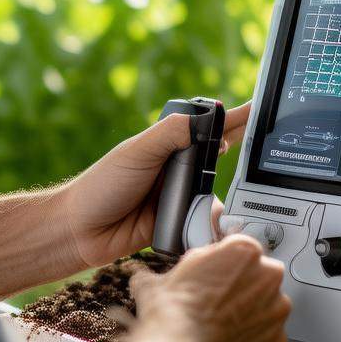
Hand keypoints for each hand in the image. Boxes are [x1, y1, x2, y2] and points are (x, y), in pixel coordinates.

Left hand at [59, 102, 250, 267]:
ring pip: (215, 194)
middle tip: (257, 150)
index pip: (206, 127)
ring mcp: (178, 198)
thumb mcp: (137, 152)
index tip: (258, 109)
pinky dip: (208, 224)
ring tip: (212, 199)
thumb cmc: (102, 185)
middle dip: (236, 157)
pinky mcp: (178, 225)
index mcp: (167, 145)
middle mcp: (176, 169)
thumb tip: (203, 121)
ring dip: (217, 197)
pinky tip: (208, 226)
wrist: (82, 232)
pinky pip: (204, 224)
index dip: (233, 119)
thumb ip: (169, 134)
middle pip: (218, 161)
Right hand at [129, 235, 290, 341]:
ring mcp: (276, 316)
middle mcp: (268, 279)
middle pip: (259, 280)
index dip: (224, 266)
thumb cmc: (171, 316)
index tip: (214, 278)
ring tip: (219, 333)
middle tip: (216, 306)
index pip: (240, 250)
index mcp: (244, 251)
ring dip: (249, 321)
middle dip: (242, 292)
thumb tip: (150, 278)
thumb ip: (169, 275)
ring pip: (266, 314)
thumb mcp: (158, 280)